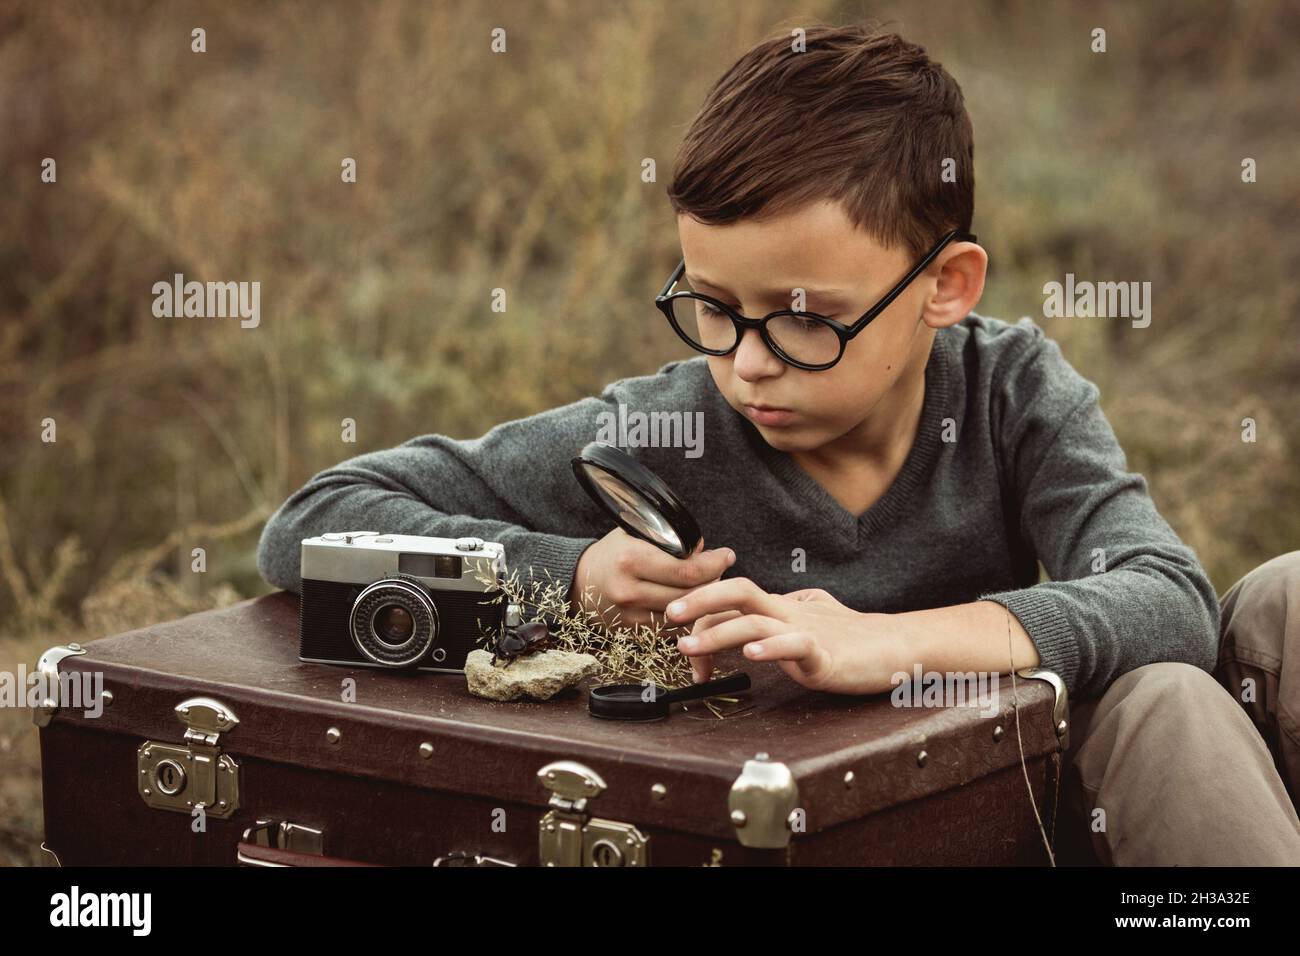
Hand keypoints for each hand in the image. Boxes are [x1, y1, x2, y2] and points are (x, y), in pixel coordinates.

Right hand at [569, 528, 734, 629]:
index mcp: (631, 559)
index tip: (727, 556)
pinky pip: (672, 627)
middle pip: (690, 595)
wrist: (577, 582)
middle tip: (720, 570)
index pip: (687, 570)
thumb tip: (703, 551)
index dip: (714, 564)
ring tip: (708, 585)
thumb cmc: (612, 553)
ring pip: (684, 614)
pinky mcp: (632, 632)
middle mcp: (630, 590)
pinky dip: (687, 616)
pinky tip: (692, 603)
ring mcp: (630, 615)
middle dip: (712, 582)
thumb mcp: (635, 533)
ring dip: (702, 601)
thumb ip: (668, 539)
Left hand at [666, 577, 903, 693]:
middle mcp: (788, 614)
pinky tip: (751, 655)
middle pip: (739, 592)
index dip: (702, 609)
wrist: (898, 647)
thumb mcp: (809, 618)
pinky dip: (772, 649)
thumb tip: (763, 605)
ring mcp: (806, 632)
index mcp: (781, 607)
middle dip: (699, 602)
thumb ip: (782, 612)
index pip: (733, 597)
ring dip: (719, 633)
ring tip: (691, 645)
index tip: (677, 629)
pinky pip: (796, 647)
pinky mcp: (825, 656)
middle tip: (670, 617)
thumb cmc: (854, 637)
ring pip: (756, 623)